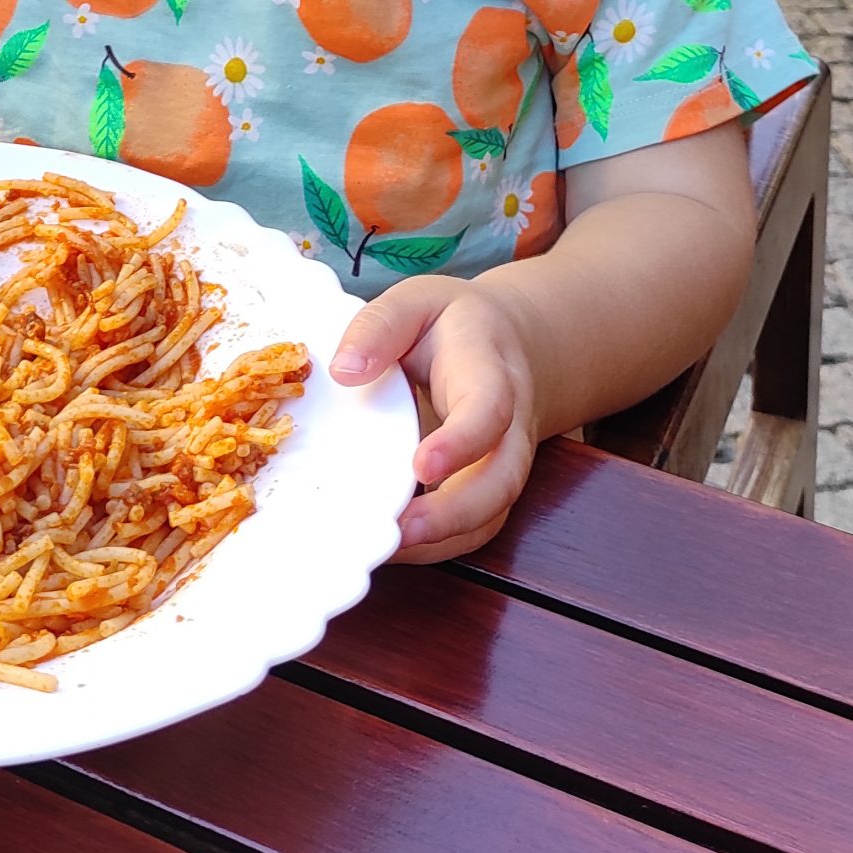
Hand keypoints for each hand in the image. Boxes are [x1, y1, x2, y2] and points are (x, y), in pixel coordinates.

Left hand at [331, 274, 539, 564]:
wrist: (507, 344)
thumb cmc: (453, 324)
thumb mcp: (416, 302)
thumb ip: (380, 327)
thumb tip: (343, 372)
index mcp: (490, 371)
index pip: (490, 408)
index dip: (462, 442)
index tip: (422, 466)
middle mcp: (508, 428)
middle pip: (502, 480)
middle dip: (455, 514)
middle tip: (399, 531)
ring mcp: (502, 465)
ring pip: (490, 516)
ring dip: (440, 541)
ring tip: (384, 549)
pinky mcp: (485, 491)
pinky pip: (471, 529)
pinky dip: (434, 548)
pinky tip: (388, 548)